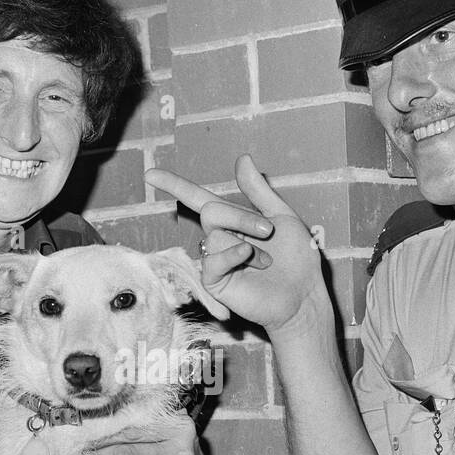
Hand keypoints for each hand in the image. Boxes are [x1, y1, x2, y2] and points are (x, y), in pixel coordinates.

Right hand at [147, 155, 327, 335]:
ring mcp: (215, 260)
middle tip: (268, 232)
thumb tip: (242, 158)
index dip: (174, 185)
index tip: (150, 174)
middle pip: (211, 211)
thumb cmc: (297, 259)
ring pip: (214, 235)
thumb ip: (259, 192)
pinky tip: (248, 259)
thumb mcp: (282, 217)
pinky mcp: (214, 283)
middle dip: (241, 218)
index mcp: (233, 220)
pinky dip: (231, 255)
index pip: (197, 198)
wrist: (304, 296)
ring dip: (247, 244)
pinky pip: (211, 261)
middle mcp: (220, 238)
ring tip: (266, 262)